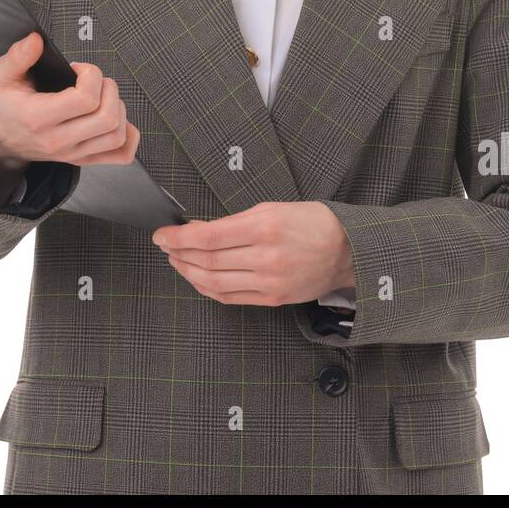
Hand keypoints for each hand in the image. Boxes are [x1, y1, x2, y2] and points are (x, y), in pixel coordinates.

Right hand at [0, 31, 139, 173]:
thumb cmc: (5, 106)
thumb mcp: (2, 77)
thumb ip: (18, 56)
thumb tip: (36, 40)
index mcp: (39, 118)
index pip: (86, 99)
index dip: (91, 75)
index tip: (79, 69)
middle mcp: (58, 140)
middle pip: (107, 118)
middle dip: (109, 89)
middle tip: (95, 81)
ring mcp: (72, 154)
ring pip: (116, 135)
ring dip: (118, 109)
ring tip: (102, 97)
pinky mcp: (82, 159)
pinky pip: (121, 155)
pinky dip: (128, 136)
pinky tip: (117, 120)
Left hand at [151, 202, 353, 306]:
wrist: (346, 250)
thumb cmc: (311, 222)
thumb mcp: (272, 208)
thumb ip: (234, 221)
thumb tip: (198, 230)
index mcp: (265, 227)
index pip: (209, 236)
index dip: (179, 237)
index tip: (162, 234)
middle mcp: (266, 258)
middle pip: (207, 261)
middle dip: (178, 254)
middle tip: (165, 246)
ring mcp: (269, 283)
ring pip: (214, 283)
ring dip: (188, 272)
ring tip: (177, 261)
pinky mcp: (272, 299)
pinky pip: (230, 297)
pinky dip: (207, 288)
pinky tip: (197, 277)